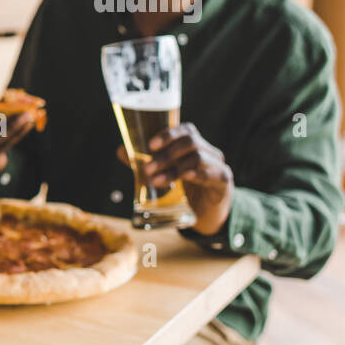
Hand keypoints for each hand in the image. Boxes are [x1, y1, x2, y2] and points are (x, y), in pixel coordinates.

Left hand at [116, 122, 233, 234]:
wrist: (206, 213)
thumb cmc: (184, 189)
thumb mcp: (163, 174)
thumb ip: (143, 162)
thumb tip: (121, 150)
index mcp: (194, 145)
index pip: (185, 130)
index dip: (168, 134)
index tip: (151, 145)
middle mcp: (208, 151)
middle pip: (190, 142)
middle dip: (166, 155)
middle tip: (148, 168)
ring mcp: (217, 165)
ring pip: (197, 157)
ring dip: (173, 168)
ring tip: (156, 181)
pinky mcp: (223, 180)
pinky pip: (213, 172)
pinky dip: (197, 173)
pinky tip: (184, 177)